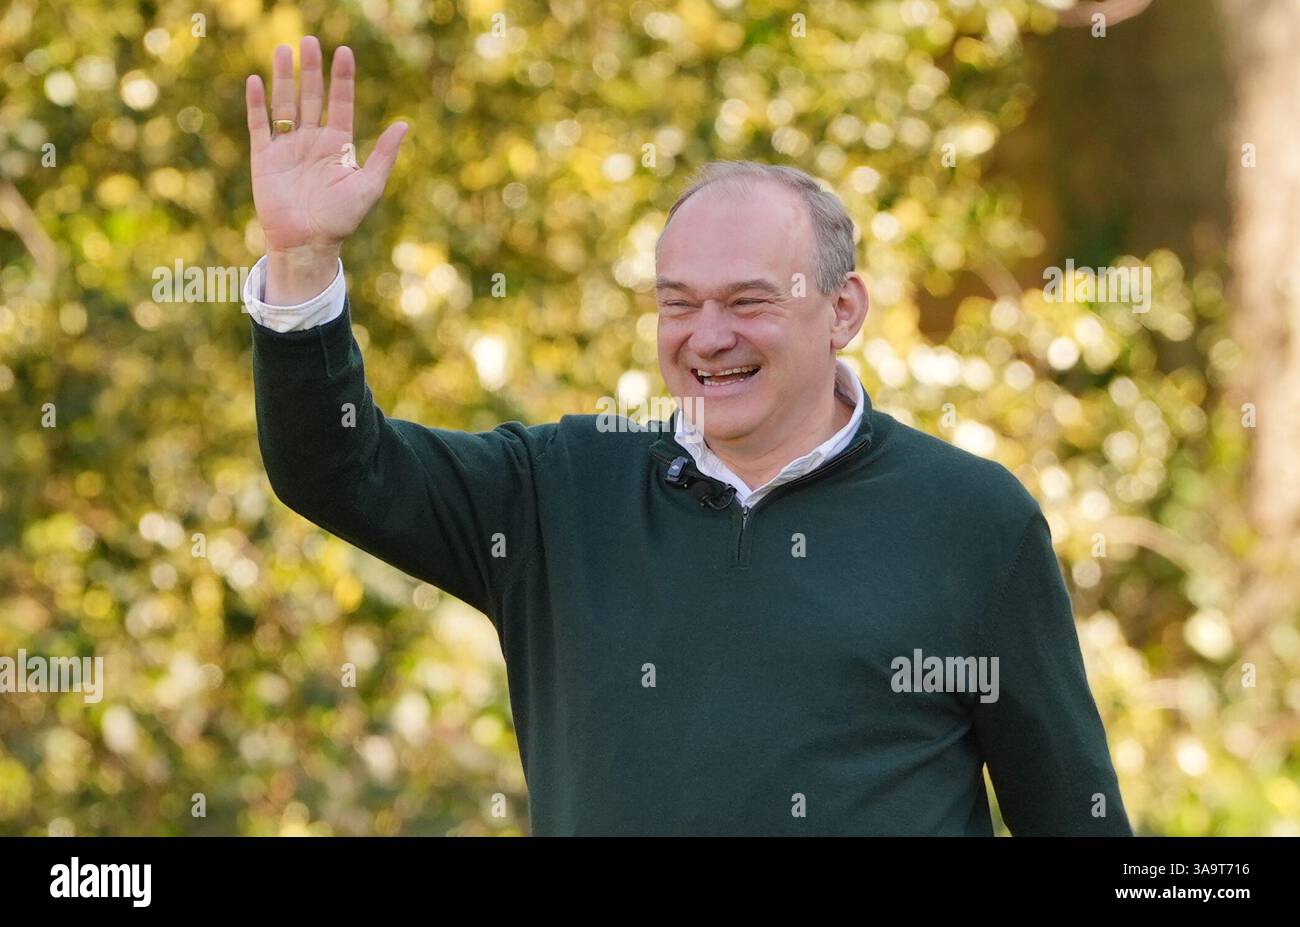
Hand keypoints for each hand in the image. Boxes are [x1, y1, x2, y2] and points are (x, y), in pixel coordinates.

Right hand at [244, 36, 407, 265]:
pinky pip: (259, 125)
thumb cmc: (341, 219)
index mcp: (337, 144)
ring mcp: (287, 147)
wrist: (308, 243)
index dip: (342, 78)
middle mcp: (312, 140)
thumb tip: (404, 124)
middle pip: (311, 96)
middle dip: (311, 70)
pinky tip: (256, 81)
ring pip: (285, 104)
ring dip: (284, 78)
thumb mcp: (368, 186)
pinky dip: (257, 104)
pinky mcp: (264, 157)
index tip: (344, 52)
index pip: (340, 103)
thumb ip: (383, 155)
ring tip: (285, 51)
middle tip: (310, 41)